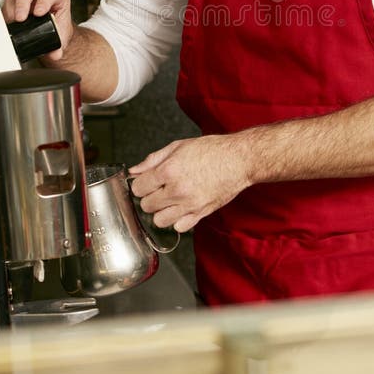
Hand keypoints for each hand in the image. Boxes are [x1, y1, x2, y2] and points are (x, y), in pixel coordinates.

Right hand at [2, 0, 73, 62]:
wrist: (53, 30)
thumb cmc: (59, 26)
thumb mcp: (61, 37)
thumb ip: (58, 45)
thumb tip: (55, 53)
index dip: (44, 1)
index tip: (39, 13)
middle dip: (23, 2)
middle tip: (20, 18)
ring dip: (12, 9)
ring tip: (14, 23)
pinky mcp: (14, 2)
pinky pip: (6, 3)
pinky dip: (6, 14)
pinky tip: (9, 24)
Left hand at [129, 134, 252, 232]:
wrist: (239, 160)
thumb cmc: (211, 150)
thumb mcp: (178, 146)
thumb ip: (153, 160)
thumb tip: (134, 171)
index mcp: (169, 170)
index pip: (138, 188)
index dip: (140, 184)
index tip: (146, 182)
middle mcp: (178, 190)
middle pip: (146, 206)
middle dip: (149, 197)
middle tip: (158, 189)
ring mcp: (190, 205)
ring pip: (159, 221)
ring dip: (161, 211)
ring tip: (169, 200)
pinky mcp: (201, 214)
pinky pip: (179, 227)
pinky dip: (177, 220)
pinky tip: (181, 208)